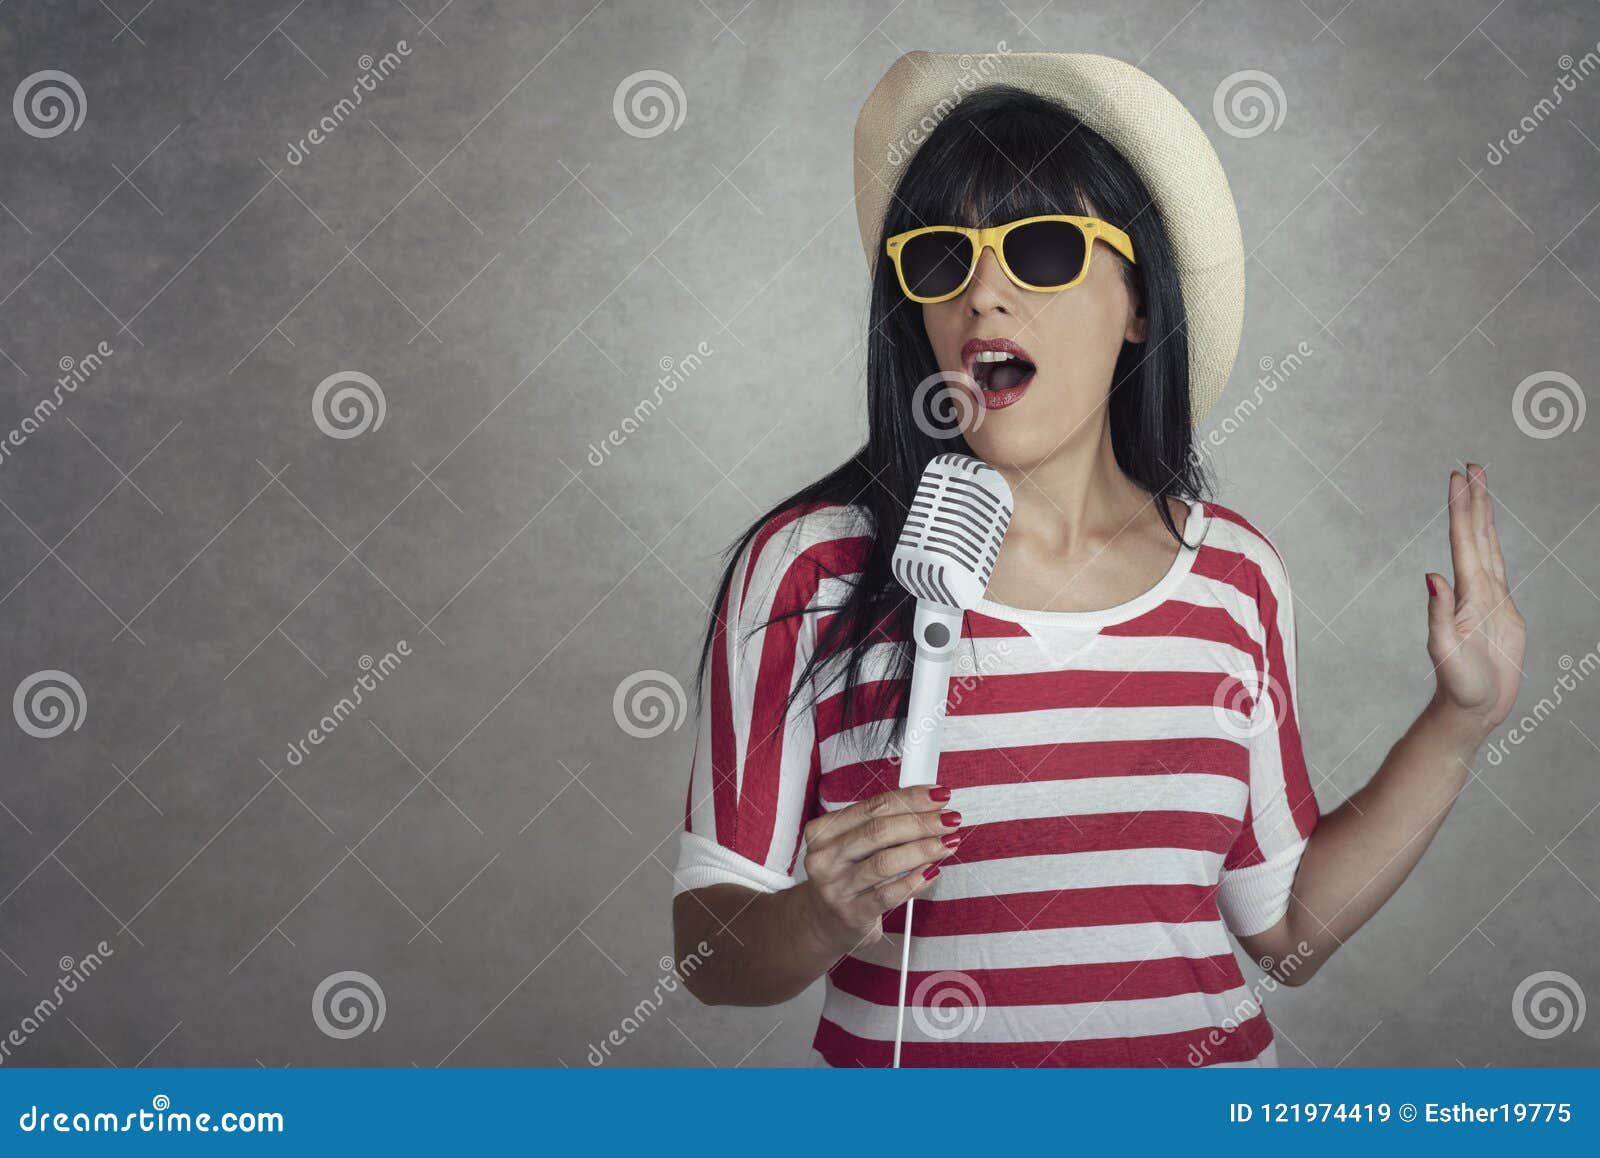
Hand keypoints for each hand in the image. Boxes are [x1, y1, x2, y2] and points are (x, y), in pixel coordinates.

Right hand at [796, 785, 960, 954]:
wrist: (823, 923)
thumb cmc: (845, 877)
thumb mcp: (851, 846)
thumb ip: (881, 825)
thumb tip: (928, 807)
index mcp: (823, 831)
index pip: (872, 806)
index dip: (910, 798)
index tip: (938, 795)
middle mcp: (824, 857)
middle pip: (878, 831)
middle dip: (921, 822)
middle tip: (950, 820)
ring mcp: (835, 887)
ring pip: (885, 862)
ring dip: (923, 850)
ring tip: (947, 843)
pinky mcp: (852, 913)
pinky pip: (889, 895)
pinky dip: (915, 881)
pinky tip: (933, 871)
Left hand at [1425, 463, 1525, 740]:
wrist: (1471, 709)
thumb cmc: (1458, 686)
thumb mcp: (1446, 651)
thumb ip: (1440, 615)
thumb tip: (1432, 577)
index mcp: (1464, 594)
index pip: (1463, 541)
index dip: (1462, 508)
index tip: (1459, 477)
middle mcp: (1474, 591)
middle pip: (1475, 536)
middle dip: (1474, 501)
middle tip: (1471, 466)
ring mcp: (1488, 599)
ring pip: (1487, 547)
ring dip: (1483, 517)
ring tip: (1480, 486)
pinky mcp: (1503, 612)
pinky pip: (1500, 570)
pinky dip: (1494, 547)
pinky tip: (1488, 534)